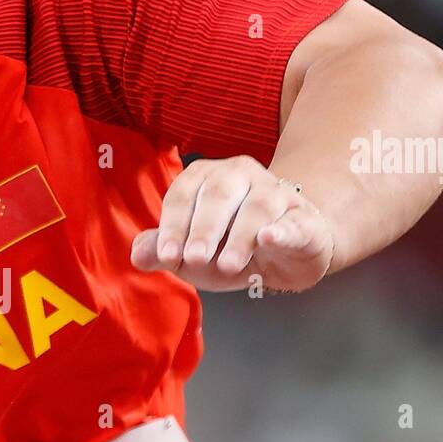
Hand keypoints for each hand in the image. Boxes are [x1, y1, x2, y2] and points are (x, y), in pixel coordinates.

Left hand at [130, 156, 334, 292]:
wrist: (285, 255)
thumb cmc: (230, 246)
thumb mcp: (191, 253)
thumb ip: (162, 251)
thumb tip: (138, 254)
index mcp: (207, 178)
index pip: (183, 194)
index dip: (173, 225)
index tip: (166, 255)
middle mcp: (241, 176)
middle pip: (219, 193)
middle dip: (203, 227)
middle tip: (194, 259)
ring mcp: (277, 193)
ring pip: (257, 206)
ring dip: (239, 237)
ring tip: (227, 266)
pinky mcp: (304, 218)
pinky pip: (294, 221)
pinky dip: (282, 230)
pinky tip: (269, 238)